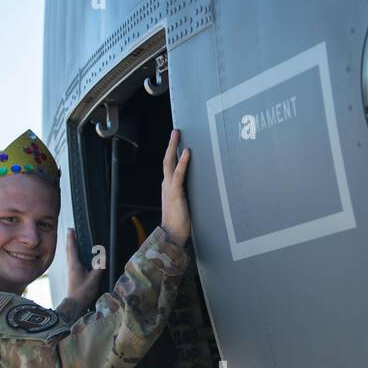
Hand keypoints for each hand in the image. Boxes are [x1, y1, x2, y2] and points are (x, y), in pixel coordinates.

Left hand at [64, 227, 103, 305]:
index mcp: (74, 264)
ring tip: (73, 242)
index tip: (70, 229)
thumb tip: (103, 257)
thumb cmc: (83, 293)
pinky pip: (71, 262)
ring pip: (69, 256)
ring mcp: (70, 271)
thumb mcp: (94, 279)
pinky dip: (73, 256)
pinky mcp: (72, 276)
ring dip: (71, 248)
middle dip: (70, 241)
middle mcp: (71, 266)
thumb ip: (99, 267)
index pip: (72, 248)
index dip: (72, 238)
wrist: (74, 305)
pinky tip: (77, 258)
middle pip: (69, 250)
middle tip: (71, 233)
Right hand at [160, 128, 191, 245]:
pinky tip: (187, 152)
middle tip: (175, 131)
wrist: (172, 236)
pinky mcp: (175, 193)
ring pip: (169, 162)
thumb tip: (200, 189)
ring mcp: (169, 188)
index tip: (178, 142)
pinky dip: (183, 162)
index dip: (173, 153)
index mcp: (169, 187)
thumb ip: (188, 195)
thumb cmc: (180, 223)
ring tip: (177, 135)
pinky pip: (178, 174)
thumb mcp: (184, 205)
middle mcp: (166, 185)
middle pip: (167, 159)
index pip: (170, 166)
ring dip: (173, 147)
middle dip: (171, 144)